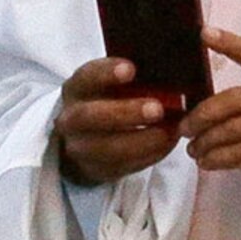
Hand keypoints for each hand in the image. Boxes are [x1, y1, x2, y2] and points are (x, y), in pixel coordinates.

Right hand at [56, 57, 175, 185]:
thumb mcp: (109, 84)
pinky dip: (149, 155)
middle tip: (157, 109)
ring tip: (169, 132)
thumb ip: (131, 78)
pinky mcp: (96, 170)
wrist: (84, 137)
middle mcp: (71, 119)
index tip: (131, 69)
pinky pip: (122, 166)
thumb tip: (168, 69)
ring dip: (141, 140)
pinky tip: (167, 143)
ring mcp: (80, 148)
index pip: (86, 77)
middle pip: (91, 116)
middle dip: (126, 112)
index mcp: (76, 89)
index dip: (107, 73)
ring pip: (106, 148)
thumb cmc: (107, 101)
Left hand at [182, 28, 240, 196]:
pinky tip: (209, 162)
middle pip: (233, 101)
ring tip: (194, 150)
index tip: (204, 33)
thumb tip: (213, 106)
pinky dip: (219, 159)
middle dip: (202, 115)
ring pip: (233, 130)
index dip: (231, 44)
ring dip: (206, 142)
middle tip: (185, 127)